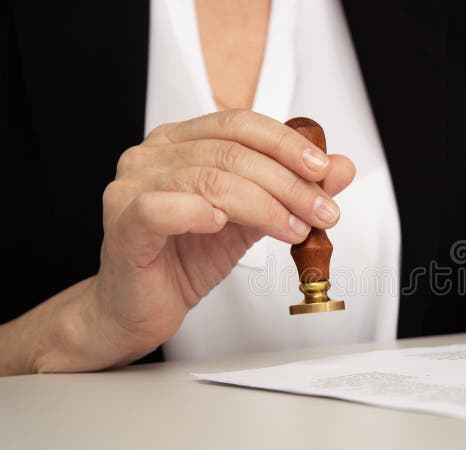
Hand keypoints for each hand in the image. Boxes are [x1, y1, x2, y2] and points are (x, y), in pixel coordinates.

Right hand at [35, 110, 354, 371]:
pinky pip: (161, 208)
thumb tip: (340, 168)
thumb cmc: (186, 259)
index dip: (286, 144)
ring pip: (210, 180)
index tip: (323, 171)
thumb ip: (290, 190)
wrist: (141, 308)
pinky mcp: (123, 223)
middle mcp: (153, 155)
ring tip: (295, 230)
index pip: (239, 124)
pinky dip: (199, 213)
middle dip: (288, 184)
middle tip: (322, 212)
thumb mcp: (251, 219)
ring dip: (264, 205)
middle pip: (232, 153)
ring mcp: (131, 186)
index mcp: (180, 142)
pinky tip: (224, 225)